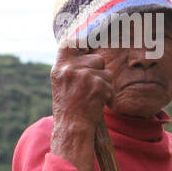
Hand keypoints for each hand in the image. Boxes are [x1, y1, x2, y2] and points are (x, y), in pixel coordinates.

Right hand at [50, 39, 113, 170]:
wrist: (71, 128)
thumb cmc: (68, 108)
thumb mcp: (62, 84)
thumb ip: (72, 67)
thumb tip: (88, 48)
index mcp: (59, 68)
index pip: (70, 43)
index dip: (82, 42)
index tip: (89, 46)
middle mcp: (70, 69)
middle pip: (97, 58)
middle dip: (99, 72)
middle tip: (89, 88)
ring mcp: (84, 76)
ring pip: (107, 72)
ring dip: (105, 85)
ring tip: (93, 98)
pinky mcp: (97, 85)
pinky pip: (111, 86)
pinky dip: (109, 97)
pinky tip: (99, 105)